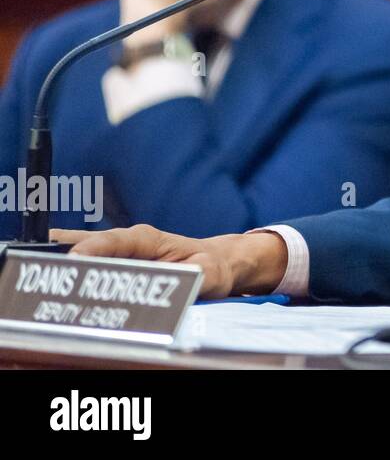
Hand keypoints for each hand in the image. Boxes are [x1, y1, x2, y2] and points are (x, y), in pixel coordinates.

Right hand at [51, 225, 287, 299]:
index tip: (75, 261)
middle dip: (69, 259)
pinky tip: (50, 271)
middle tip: (50, 275)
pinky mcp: (116, 263)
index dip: (93, 250)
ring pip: (83, 253)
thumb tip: (183, 278)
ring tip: (43, 277)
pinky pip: (87, 262)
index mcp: (148, 239)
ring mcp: (120, 252)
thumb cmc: (213, 266)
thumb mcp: (211, 272)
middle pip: (90, 246)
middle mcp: (129, 242)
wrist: (218, 263)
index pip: (114, 241)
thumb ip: (197, 275)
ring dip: (64, 265)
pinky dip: (69, 267)